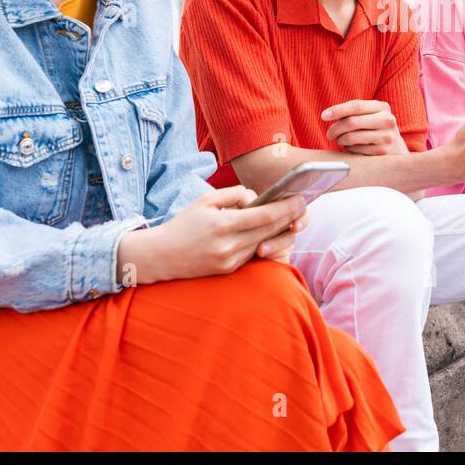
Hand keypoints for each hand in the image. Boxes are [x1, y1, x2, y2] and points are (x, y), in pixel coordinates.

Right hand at [120, 187, 307, 283]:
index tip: (301, 200)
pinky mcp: (228, 270)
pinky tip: (272, 232)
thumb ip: (234, 194)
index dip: (287, 208)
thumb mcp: (205, 200)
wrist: (160, 256)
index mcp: (223, 225)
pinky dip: (263, 242)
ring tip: (292, 218)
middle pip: (270, 231)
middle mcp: (229, 246)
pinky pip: (252, 254)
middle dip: (289, 219)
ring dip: (279, 231)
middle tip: (304, 207)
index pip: (264, 216)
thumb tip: (256, 197)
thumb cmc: (183, 224)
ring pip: (264, 244)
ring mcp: (229, 261)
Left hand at [322, 99, 407, 155]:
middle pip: (352, 122)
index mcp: (383, 107)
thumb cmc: (376, 129)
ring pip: (351, 137)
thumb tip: (327, 115)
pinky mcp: (382, 152)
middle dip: (335, 128)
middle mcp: (387, 120)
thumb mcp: (370, 116)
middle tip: (329, 134)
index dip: (337, 110)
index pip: (356, 106)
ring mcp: (386, 137)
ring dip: (340, 140)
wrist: (397, 150)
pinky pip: (356, 150)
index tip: (323, 116)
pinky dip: (349, 149)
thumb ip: (353, 113)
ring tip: (341, 141)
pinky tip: (352, 148)